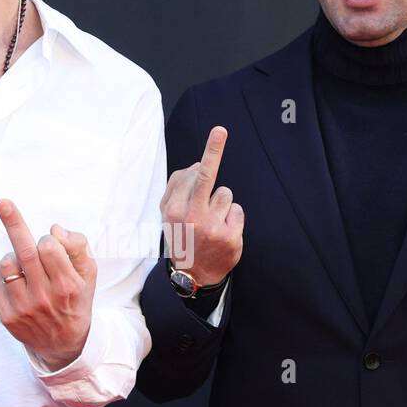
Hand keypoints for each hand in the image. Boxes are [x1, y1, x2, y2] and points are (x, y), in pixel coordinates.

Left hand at [0, 200, 96, 369]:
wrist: (65, 344)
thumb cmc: (76, 300)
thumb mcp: (88, 275)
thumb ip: (77, 247)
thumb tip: (54, 229)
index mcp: (67, 286)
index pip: (50, 248)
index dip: (48, 241)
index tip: (50, 245)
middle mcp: (45, 298)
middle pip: (24, 251)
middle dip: (13, 222)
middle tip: (2, 202)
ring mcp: (23, 308)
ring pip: (7, 264)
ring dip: (14, 257)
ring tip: (25, 268)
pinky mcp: (6, 316)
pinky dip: (4, 276)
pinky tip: (17, 284)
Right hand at [160, 125, 243, 286]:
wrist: (193, 275)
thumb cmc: (182, 237)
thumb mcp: (168, 216)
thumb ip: (176, 190)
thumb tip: (194, 166)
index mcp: (173, 210)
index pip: (189, 175)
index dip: (207, 157)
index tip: (219, 133)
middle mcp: (190, 217)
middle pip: (205, 176)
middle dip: (213, 150)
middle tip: (220, 131)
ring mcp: (210, 227)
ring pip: (225, 194)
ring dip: (223, 203)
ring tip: (213, 220)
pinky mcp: (228, 236)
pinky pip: (237, 211)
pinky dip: (233, 217)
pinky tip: (224, 230)